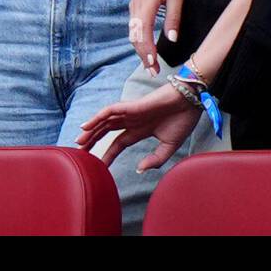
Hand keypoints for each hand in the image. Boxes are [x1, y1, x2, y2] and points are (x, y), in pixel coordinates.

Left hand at [76, 83, 203, 171]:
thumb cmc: (183, 120)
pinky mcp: (132, 106)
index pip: (118, 144)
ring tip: (78, 142)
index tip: (98, 167)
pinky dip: (97, 117)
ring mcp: (131, 113)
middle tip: (79, 154)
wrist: (192, 102)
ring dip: (91, 130)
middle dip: (93, 141)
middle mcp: (133, 121)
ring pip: (105, 121)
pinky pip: (110, 111)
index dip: (107, 155)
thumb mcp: (169, 146)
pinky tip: (87, 125)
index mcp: (141, 130)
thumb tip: (139, 169)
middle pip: (107, 131)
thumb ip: (155, 159)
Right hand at [129, 0, 185, 73]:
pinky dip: (139, 39)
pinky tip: (146, 47)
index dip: (147, 52)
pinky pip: (134, 25)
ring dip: (140, 49)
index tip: (154, 66)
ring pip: (133, 32)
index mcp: (146, 3)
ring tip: (150, 64)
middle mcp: (136, 5)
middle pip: (135, 37)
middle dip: (142, 56)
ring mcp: (133, 4)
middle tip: (153, 72)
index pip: (143, 34)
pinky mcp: (135, 3)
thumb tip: (172, 39)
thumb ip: (173, 17)